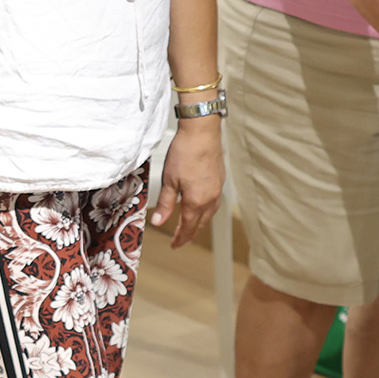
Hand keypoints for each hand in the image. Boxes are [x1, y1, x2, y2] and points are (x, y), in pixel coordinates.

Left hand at [150, 118, 223, 247]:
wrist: (202, 133)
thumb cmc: (185, 153)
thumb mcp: (169, 180)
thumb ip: (165, 204)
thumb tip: (158, 222)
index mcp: (197, 201)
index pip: (189, 227)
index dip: (181, 238)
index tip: (175, 245)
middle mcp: (211, 198)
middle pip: (201, 223)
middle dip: (190, 233)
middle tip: (181, 240)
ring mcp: (217, 189)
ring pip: (209, 214)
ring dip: (200, 223)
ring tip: (191, 227)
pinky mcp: (220, 180)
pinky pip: (214, 202)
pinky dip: (206, 210)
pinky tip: (201, 207)